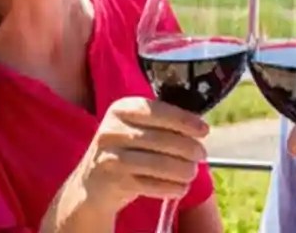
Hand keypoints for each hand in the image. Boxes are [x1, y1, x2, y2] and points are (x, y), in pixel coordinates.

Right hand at [51, 96, 208, 225]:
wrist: (92, 184)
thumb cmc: (123, 151)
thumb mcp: (134, 128)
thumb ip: (160, 123)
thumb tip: (198, 127)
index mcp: (120, 109)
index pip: (157, 111)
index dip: (184, 121)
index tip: (203, 130)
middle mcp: (112, 130)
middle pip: (162, 139)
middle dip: (189, 148)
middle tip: (202, 154)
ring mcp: (110, 157)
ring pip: (159, 164)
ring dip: (183, 170)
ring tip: (192, 172)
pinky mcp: (113, 181)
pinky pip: (151, 185)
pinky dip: (171, 187)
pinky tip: (181, 187)